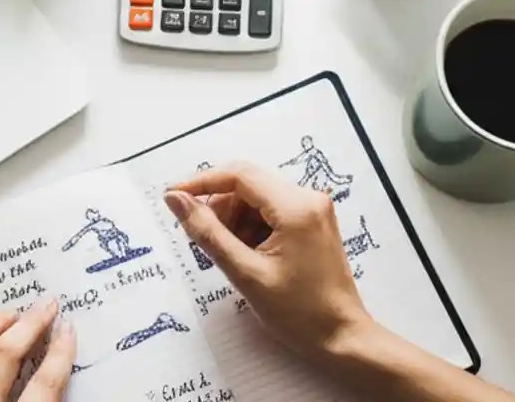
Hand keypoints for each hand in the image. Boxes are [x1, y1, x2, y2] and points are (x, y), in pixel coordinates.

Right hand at [164, 163, 371, 359]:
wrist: (342, 338)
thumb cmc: (299, 313)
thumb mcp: (246, 273)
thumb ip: (207, 233)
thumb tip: (175, 200)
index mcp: (296, 207)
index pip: (238, 175)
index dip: (200, 182)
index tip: (172, 196)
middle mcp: (308, 198)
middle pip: (247, 184)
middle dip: (218, 207)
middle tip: (202, 239)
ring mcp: (313, 209)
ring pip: (256, 198)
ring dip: (234, 220)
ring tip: (230, 255)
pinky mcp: (312, 222)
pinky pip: (270, 211)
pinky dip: (251, 228)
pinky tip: (248, 255)